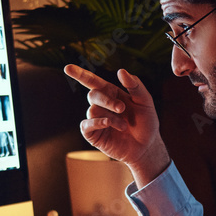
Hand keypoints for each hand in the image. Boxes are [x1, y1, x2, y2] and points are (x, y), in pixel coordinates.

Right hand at [64, 65, 169, 186]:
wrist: (147, 147)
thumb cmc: (146, 123)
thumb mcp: (145, 102)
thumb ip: (135, 85)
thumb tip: (120, 71)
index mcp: (111, 93)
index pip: (92, 81)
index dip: (80, 74)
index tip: (68, 68)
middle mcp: (101, 105)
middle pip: (93, 94)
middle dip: (106, 100)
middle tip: (121, 108)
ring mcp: (96, 120)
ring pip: (93, 110)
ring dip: (110, 117)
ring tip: (124, 126)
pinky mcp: (93, 134)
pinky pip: (86, 124)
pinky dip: (96, 122)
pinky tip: (108, 124)